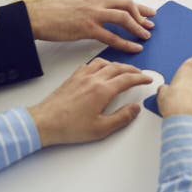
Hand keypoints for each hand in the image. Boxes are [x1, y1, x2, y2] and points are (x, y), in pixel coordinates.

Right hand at [25, 0, 155, 52]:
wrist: (37, 16)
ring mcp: (93, 14)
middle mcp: (97, 1)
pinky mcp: (87, 28)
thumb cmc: (52, 7)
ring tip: (145, 36)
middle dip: (142, 14)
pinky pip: (111, 36)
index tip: (148, 12)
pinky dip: (125, 43)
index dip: (137, 6)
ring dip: (137, 28)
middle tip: (151, 24)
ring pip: (123, 18)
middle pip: (127, 5)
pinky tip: (134, 48)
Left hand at [27, 59, 152, 146]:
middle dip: (132, 70)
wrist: (44, 122)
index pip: (127, 79)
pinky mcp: (73, 77)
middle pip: (118, 68)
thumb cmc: (69, 127)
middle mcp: (94, 79)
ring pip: (105, 63)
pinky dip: (101, 64)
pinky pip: (91, 64)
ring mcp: (82, 76)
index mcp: (103, 90)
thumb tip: (135, 108)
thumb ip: (121, 118)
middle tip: (140, 74)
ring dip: (117, 64)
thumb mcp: (101, 129)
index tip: (147, 79)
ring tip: (123, 70)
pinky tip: (101, 70)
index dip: (140, 78)